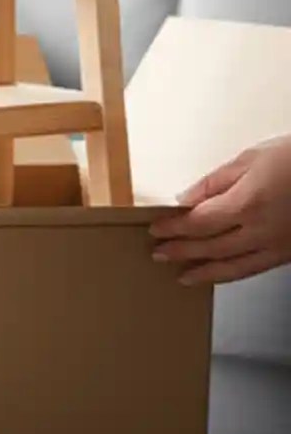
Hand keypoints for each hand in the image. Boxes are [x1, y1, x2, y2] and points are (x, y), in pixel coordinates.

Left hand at [150, 135, 290, 284]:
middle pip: (211, 247)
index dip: (174, 229)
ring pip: (234, 266)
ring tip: (183, 275)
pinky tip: (220, 273)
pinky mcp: (290, 253)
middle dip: (181, 251)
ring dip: (204, 272)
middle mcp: (261, 230)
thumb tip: (186, 199)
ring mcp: (279, 245)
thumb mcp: (252, 158)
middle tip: (159, 253)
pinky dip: (232, 274)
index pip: (198, 223)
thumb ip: (215, 182)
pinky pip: (256, 268)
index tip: (156, 229)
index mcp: (248, 203)